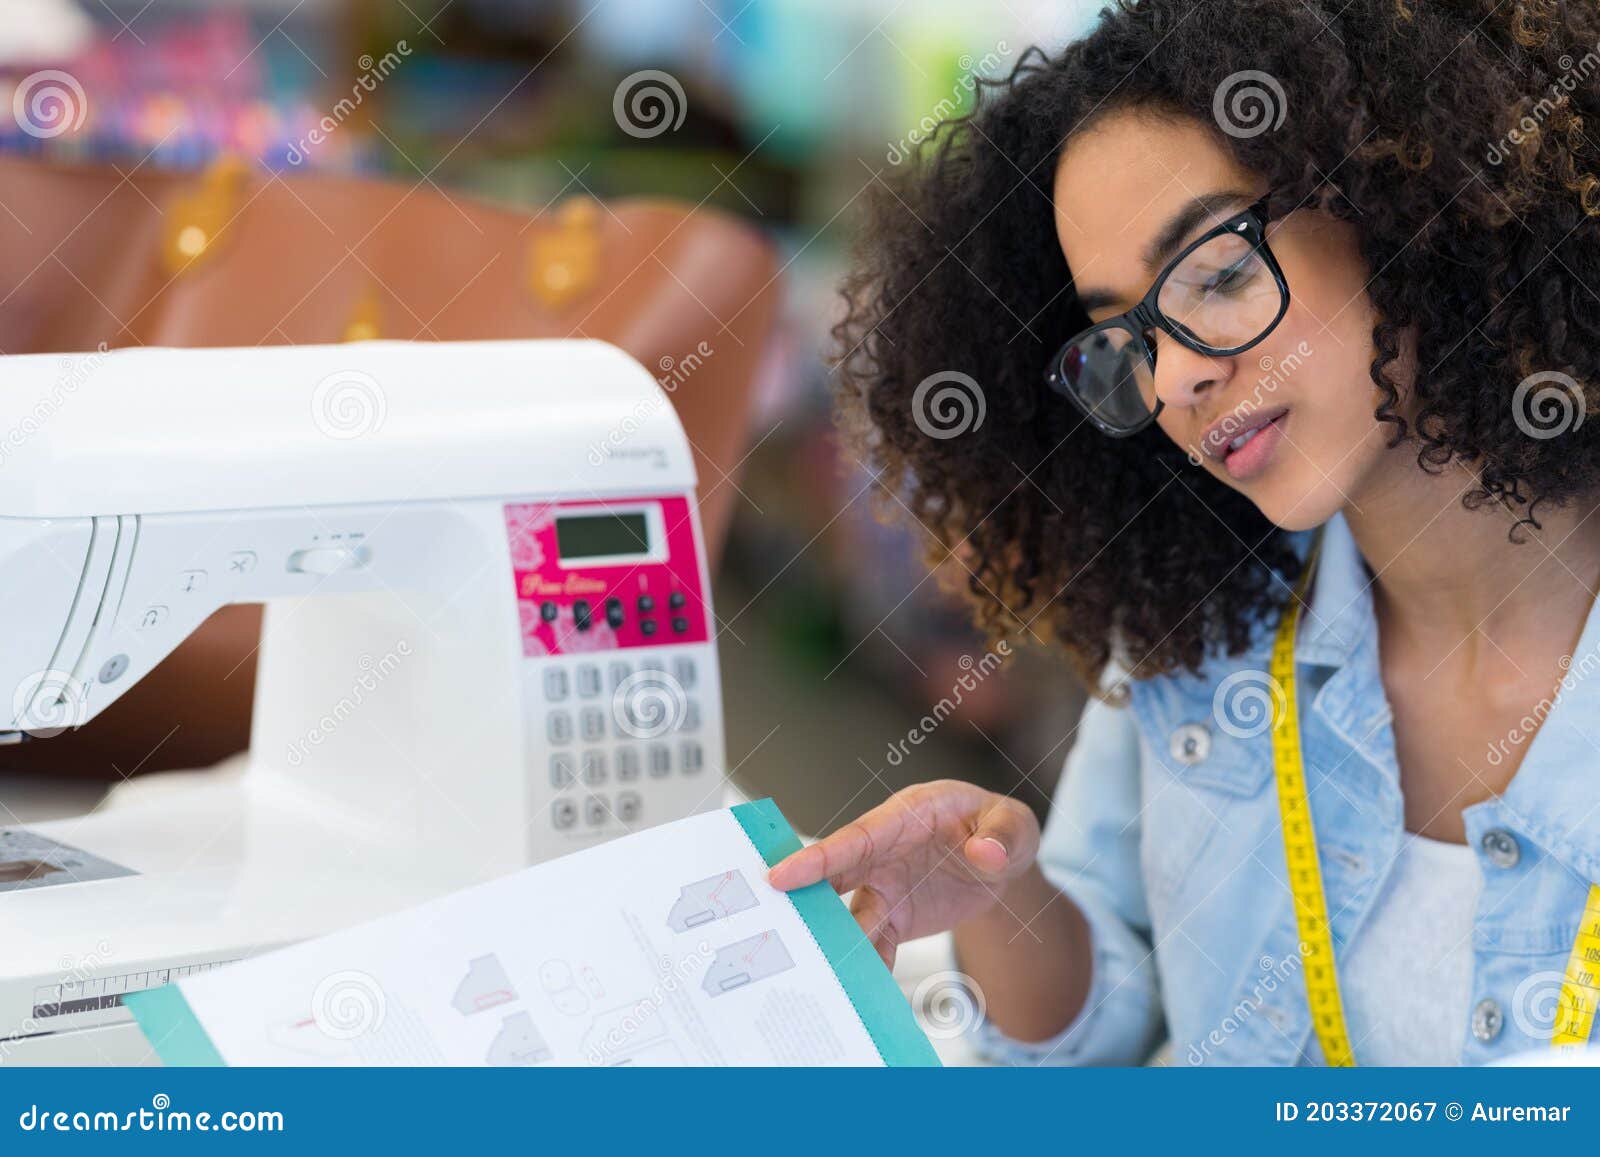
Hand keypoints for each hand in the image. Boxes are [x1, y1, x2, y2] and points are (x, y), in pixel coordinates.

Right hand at [766, 780, 1040, 968]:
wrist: (1001, 859)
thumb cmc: (1000, 827)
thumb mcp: (1015, 825)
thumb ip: (1002, 836)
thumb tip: (985, 853)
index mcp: (907, 815)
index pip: (858, 835)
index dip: (819, 857)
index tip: (781, 874)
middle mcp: (885, 848)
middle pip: (838, 872)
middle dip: (803, 894)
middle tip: (769, 917)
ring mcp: (885, 882)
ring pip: (850, 913)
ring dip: (833, 937)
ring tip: (815, 967)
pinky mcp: (894, 912)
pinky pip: (875, 940)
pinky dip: (866, 961)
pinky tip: (859, 986)